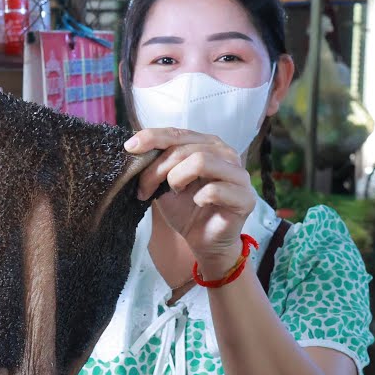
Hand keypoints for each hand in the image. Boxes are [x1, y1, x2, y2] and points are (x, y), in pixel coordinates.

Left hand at [125, 128, 256, 274]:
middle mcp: (225, 153)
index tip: (129, 147)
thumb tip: (134, 148)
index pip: (177, 133)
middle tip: (143, 188)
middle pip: (184, 148)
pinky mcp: (245, 198)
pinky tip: (196, 202)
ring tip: (173, 192)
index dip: (152, 137)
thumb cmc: (185, 209)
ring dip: (177, 178)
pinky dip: (199, 196)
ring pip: (201, 161)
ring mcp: (238, 174)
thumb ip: (156, 164)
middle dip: (157, 168)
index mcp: (206, 145)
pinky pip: (216, 189)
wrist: (203, 241)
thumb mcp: (164, 183)